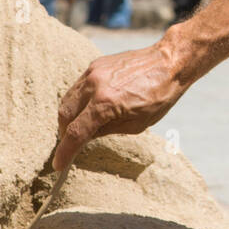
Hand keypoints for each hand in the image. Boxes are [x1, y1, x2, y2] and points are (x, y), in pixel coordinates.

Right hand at [55, 40, 189, 170]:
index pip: (76, 133)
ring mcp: (93, 72)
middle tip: (72, 144)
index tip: (59, 165)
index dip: (65, 152)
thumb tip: (86, 137)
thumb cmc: (159, 96)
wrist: (169, 62)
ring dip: (69, 117)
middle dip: (65, 134)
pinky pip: (77, 87)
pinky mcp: (95, 65)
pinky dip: (77, 101)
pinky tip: (88, 108)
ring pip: (67, 100)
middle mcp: (94, 86)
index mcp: (106, 104)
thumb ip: (107, 131)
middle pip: (65, 116)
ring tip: (79, 127)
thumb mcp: (137, 124)